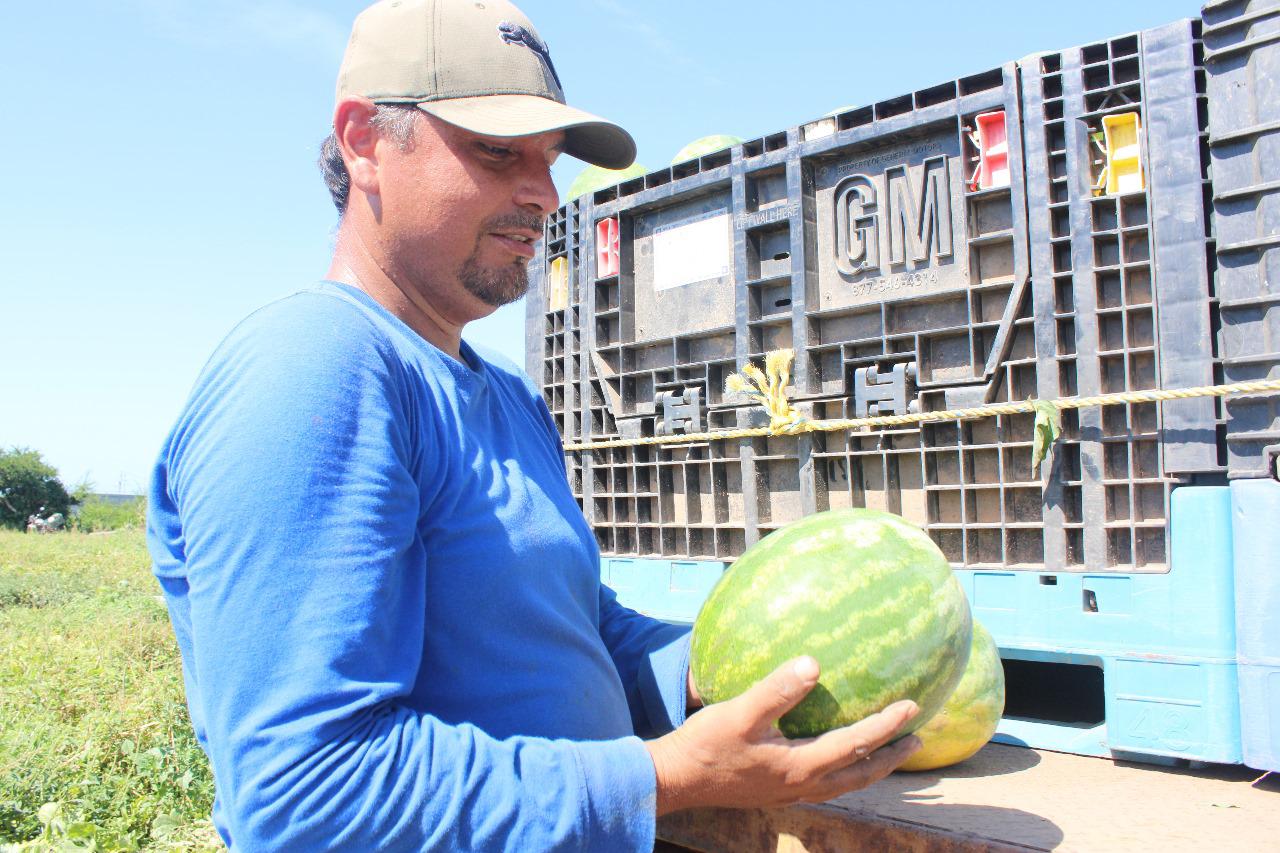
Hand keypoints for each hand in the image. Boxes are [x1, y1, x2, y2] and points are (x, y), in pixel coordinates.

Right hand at [647, 656, 920, 814]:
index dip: (887, 725)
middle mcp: (802, 785)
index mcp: (800, 766)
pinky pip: (825, 782)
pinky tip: (836, 756)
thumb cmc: (706, 745)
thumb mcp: (740, 713)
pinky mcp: (775, 792)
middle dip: (891, 755)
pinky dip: (844, 769)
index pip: (856, 745)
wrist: (675, 780)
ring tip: (889, 750)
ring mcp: (789, 793)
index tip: (912, 706)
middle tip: (918, 738)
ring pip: (844, 783)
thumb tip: (814, 663)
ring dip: (871, 766)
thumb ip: (777, 690)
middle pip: (860, 774)